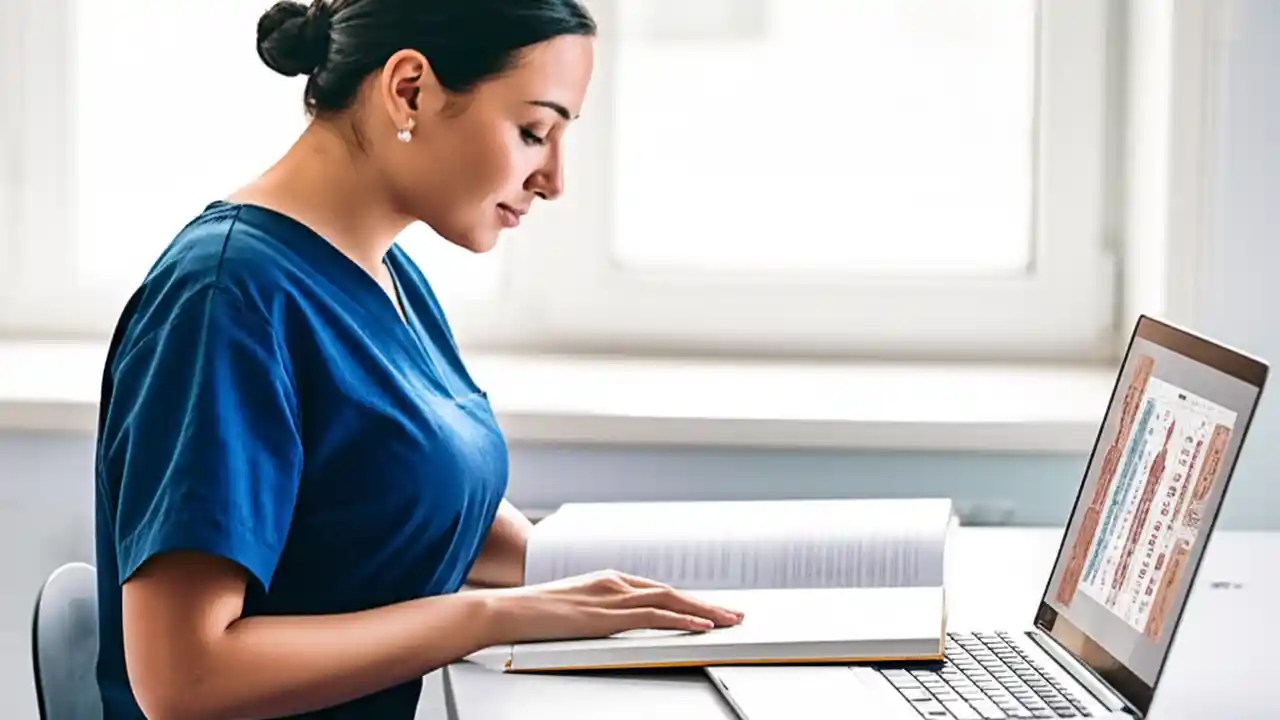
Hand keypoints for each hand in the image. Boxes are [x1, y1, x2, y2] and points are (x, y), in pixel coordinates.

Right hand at [481, 570, 744, 644]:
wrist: (506, 611)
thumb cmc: (531, 614)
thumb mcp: (572, 610)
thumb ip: (596, 613)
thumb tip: (611, 625)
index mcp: (607, 580)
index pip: (658, 589)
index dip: (687, 600)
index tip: (709, 608)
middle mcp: (615, 583)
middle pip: (672, 592)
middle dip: (707, 603)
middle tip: (735, 614)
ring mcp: (612, 597)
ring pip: (671, 601)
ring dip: (705, 611)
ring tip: (729, 621)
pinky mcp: (607, 615)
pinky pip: (654, 617)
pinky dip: (681, 620)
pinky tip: (701, 626)